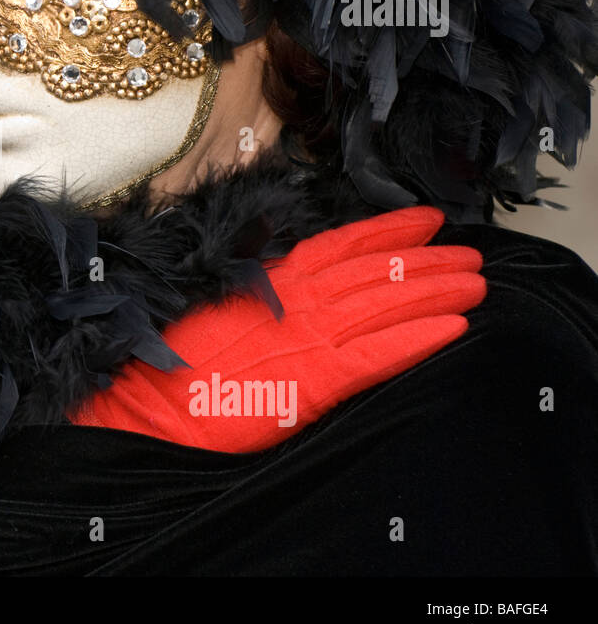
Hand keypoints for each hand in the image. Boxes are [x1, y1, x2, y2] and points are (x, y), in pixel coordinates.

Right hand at [68, 206, 486, 451]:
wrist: (149, 402)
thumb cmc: (171, 362)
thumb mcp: (215, 309)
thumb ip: (259, 296)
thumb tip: (288, 287)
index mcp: (269, 280)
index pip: (341, 245)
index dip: (386, 231)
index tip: (423, 221)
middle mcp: (295, 299)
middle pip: (375, 271)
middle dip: (427, 260)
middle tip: (469, 253)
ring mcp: (308, 336)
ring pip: (387, 304)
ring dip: (436, 291)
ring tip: (475, 283)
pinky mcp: (315, 379)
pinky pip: (379, 354)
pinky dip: (418, 338)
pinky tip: (453, 329)